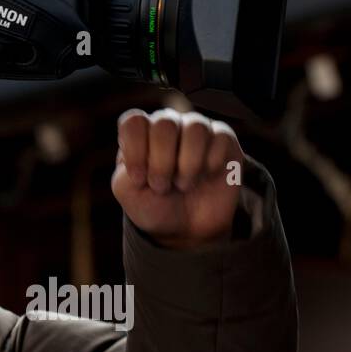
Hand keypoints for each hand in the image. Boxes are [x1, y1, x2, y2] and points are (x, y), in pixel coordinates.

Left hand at [111, 108, 242, 249]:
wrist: (187, 229)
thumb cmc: (154, 206)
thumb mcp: (128, 192)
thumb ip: (126, 169)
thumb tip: (148, 153)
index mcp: (140, 134)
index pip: (134, 122)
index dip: (135, 152)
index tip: (139, 180)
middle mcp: (167, 125)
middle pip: (164, 123)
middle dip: (162, 162)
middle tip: (162, 187)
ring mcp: (196, 130)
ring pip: (195, 127)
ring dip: (188, 164)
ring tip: (183, 185)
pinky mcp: (224, 140)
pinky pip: (221, 137)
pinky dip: (212, 162)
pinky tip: (207, 176)